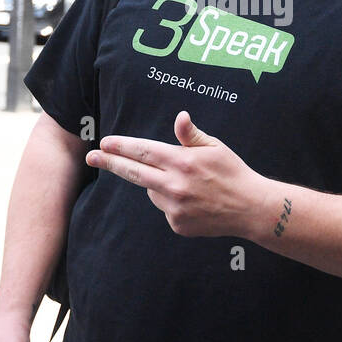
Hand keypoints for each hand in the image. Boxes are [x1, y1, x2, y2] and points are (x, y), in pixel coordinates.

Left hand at [87, 111, 262, 237]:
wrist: (250, 209)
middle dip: (110, 163)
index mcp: (182, 162)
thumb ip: (191, 135)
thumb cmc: (233, 172)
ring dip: (158, 184)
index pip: (143, 151)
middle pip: (133, 172)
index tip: (104, 142)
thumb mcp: (215, 147)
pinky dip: (172, 202)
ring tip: (187, 184)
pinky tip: (194, 200)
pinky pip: (164, 208)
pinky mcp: (177, 224)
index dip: (121, 146)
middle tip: (91, 157)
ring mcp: (174, 207)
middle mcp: (174, 185)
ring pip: (151, 191)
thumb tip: (180, 116)